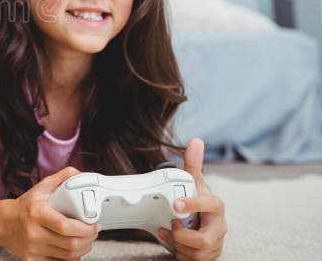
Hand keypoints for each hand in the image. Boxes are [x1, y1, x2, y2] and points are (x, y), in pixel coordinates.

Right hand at [5, 167, 99, 260]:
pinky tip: (73, 248)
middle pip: (70, 244)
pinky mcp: (33, 260)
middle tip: (93, 231)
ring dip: (83, 248)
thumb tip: (80, 174)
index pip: (64, 226)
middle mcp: (33, 232)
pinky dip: (71, 257)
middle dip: (89, 239)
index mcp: (36, 212)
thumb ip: (62, 178)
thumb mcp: (41, 188)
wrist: (4, 223)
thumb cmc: (26, 206)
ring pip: (68, 256)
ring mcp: (33, 249)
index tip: (94, 224)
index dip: (85, 228)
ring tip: (86, 239)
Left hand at [158, 138, 226, 259]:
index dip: (194, 205)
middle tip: (173, 225)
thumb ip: (194, 164)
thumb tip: (196, 141)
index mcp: (216, 208)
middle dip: (182, 236)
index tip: (176, 205)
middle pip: (204, 240)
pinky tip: (174, 244)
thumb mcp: (196, 183)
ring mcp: (215, 245)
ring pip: (196, 254)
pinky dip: (179, 254)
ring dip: (178, 245)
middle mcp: (219, 228)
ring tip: (171, 233)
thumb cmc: (199, 202)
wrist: (205, 224)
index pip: (211, 206)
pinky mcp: (208, 257)